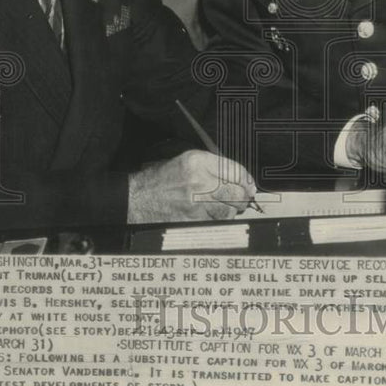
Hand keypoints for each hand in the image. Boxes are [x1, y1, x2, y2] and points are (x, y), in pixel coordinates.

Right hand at [127, 150, 256, 223]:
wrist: (137, 200)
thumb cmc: (160, 180)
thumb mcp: (186, 161)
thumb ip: (213, 166)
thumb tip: (241, 179)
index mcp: (198, 162)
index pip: (236, 171)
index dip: (246, 181)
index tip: (249, 186)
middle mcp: (199, 182)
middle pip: (237, 194)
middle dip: (241, 198)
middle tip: (238, 199)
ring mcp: (197, 204)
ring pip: (229, 212)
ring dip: (229, 211)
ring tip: (218, 207)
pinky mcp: (193, 222)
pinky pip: (216, 224)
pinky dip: (216, 222)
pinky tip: (207, 216)